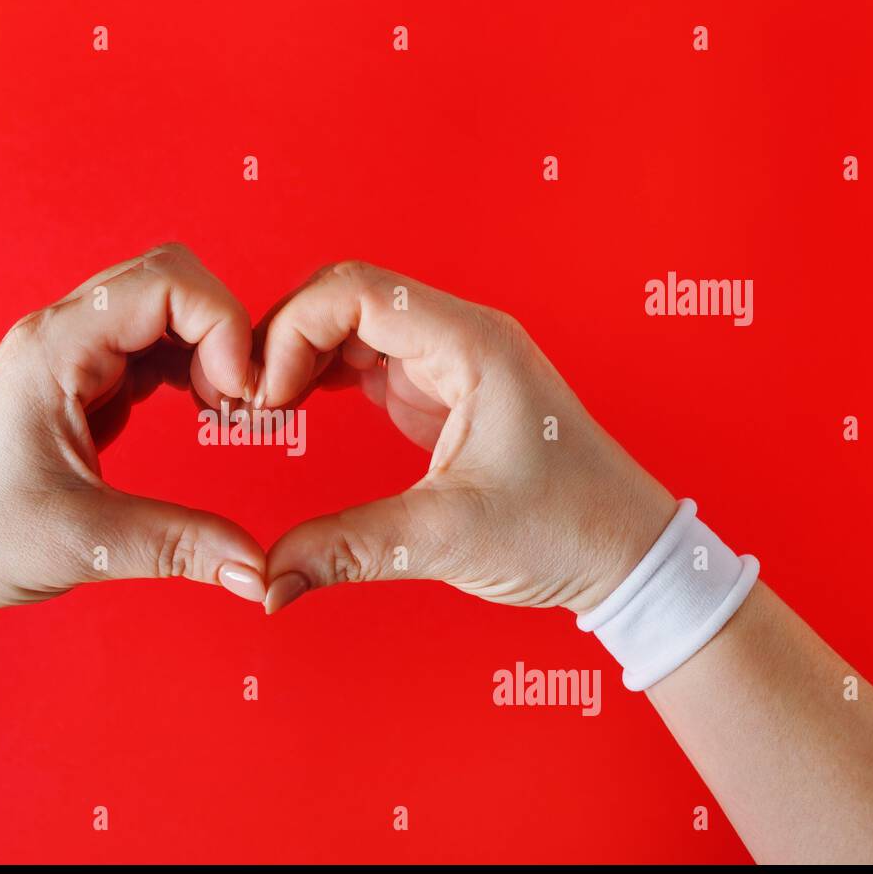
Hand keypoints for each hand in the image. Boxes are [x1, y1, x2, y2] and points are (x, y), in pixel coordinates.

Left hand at [0, 244, 267, 644]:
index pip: (166, 283)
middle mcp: (58, 334)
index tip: (237, 397)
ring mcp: (63, 353)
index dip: (222, 326)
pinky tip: (196, 414)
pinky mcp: (70, 380)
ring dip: (204, 347)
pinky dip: (183, 367)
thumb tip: (259, 572)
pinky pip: (142, 345)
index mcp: (54, 349)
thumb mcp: (85, 544)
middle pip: (168, 278)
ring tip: (222, 412)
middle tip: (238, 402)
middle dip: (222, 328)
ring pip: (158, 308)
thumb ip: (180, 547)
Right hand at [256, 261, 677, 614]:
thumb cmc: (566, 531)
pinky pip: (369, 362)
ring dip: (300, 357)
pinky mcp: (443, 394)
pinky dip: (323, 378)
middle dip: (285, 339)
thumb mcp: (448, 539)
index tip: (264, 397)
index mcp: (471, 345)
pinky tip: (294, 410)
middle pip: (346, 298)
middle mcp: (461, 338)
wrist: (625, 554)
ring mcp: (452, 363)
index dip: (292, 331)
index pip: (355, 291)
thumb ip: (348, 550)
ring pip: (353, 327)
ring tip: (262, 408)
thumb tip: (269, 581)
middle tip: (247, 402)